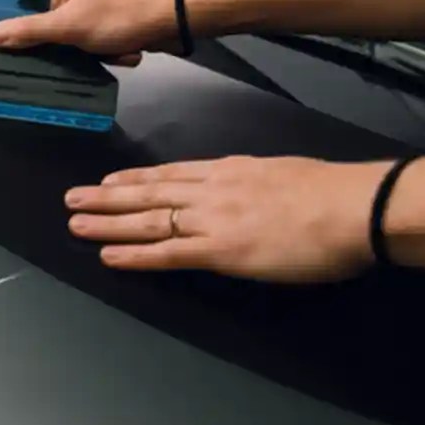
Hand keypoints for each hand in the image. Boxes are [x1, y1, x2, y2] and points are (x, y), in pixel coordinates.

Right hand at [0, 0, 179, 66]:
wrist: (175, 18)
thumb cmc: (122, 16)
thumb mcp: (70, 27)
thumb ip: (30, 32)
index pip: (37, 11)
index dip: (45, 33)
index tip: (60, 44)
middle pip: (62, 28)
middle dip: (82, 46)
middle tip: (96, 48)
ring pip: (86, 38)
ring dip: (102, 50)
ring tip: (118, 47)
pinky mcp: (122, 12)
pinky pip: (106, 38)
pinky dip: (116, 47)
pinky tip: (129, 47)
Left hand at [65, 156, 392, 282]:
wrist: (350, 207)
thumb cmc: (332, 193)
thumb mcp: (285, 174)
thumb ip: (259, 184)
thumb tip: (254, 194)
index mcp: (230, 170)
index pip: (171, 173)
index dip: (136, 178)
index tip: (110, 179)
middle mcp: (212, 189)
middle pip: (148, 192)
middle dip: (108, 196)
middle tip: (73, 197)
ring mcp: (212, 218)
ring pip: (148, 220)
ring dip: (108, 222)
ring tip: (76, 223)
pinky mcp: (220, 250)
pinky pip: (167, 253)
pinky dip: (134, 255)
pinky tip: (108, 255)